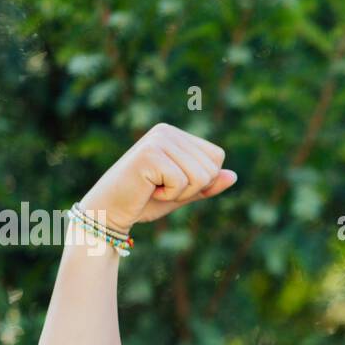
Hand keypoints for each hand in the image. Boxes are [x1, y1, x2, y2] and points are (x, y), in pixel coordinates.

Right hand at [76, 123, 237, 233]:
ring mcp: (157, 140)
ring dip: (180, 193)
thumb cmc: (145, 202)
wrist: (110, 213)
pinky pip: (183, 182)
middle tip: (162, 188)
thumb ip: (208, 185)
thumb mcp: (183, 193)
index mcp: (175, 135)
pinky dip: (169, 195)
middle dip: (193, 188)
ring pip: (201, 176)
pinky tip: (148, 190)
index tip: (174, 183)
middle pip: (212, 167)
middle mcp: (166, 132)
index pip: (216, 157)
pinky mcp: (150, 154)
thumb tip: (233, 176)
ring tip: (155, 188)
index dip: (203, 180)